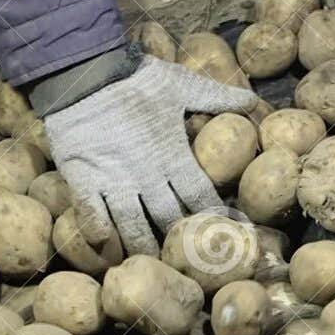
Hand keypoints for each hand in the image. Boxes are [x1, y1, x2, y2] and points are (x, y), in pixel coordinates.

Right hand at [44, 56, 257, 255]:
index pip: (201, 196)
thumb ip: (215, 96)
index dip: (214, 217)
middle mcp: (147, 175)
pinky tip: (104, 245)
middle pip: (168, 219)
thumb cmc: (137, 79)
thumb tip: (251, 101)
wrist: (86, 72)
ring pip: (131, 225)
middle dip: (178, 240)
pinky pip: (91, 214)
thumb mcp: (181, 84)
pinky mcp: (84, 178)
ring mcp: (114, 180)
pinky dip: (97, 231)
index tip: (225, 234)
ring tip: (148, 263)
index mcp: (173, 156)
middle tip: (187, 261)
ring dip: (141, 245)